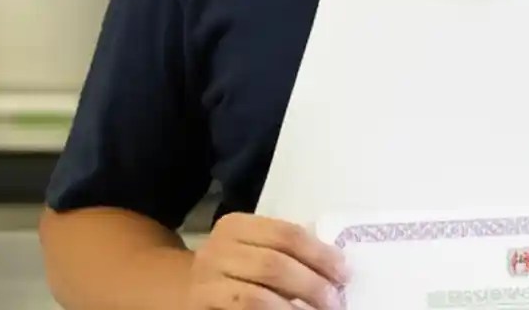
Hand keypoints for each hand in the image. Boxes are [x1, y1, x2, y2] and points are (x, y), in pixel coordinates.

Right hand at [187, 212, 349, 308]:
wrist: (184, 290)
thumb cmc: (234, 268)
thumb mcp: (255, 249)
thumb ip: (287, 252)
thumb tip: (337, 268)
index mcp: (235, 226)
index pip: (286, 234)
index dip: (320, 254)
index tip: (344, 273)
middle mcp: (216, 250)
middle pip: (274, 265)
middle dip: (311, 285)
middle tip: (335, 302)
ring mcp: (204, 283)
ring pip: (257, 297)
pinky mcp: (200, 309)